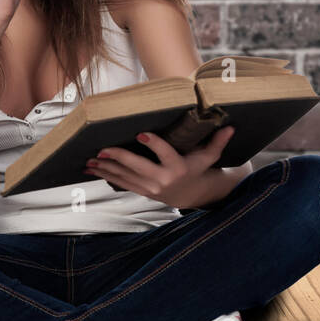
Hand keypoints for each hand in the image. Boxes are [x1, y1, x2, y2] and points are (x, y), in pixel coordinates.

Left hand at [84, 126, 235, 209]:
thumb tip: (230, 125)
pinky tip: (92, 169)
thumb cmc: (198, 169)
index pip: (165, 154)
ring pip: (125, 176)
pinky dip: (106, 175)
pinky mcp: (141, 191)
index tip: (141, 134)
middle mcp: (162, 179)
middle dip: (119, 158)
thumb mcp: (208, 157)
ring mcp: (150, 187)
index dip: (154, 144)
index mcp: (178, 167)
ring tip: (90, 159)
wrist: (191, 195)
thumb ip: (217, 142)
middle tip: (102, 148)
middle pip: (138, 167)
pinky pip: (121, 183)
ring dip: (106, 167)